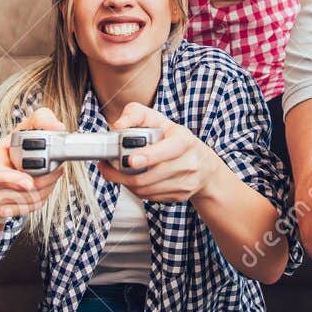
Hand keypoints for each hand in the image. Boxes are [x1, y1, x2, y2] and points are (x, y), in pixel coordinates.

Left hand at [0, 107, 69, 226]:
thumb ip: (2, 173)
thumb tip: (28, 184)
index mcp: (25, 134)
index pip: (43, 118)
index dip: (51, 122)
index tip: (54, 128)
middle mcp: (41, 150)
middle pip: (51, 160)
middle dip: (28, 176)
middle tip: (10, 180)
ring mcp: (48, 170)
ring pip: (43, 186)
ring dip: (19, 194)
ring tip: (3, 191)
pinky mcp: (47, 189)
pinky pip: (38, 201)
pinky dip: (19, 206)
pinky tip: (7, 202)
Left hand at [98, 103, 218, 203]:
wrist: (204, 166)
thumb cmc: (176, 139)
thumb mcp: (159, 120)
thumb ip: (136, 115)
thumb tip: (119, 125)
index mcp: (184, 141)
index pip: (168, 150)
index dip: (148, 156)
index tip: (131, 160)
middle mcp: (188, 162)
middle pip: (151, 175)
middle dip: (124, 174)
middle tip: (107, 168)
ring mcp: (185, 182)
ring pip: (147, 189)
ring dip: (126, 182)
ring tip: (116, 173)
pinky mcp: (180, 195)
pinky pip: (150, 196)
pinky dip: (136, 189)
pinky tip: (132, 179)